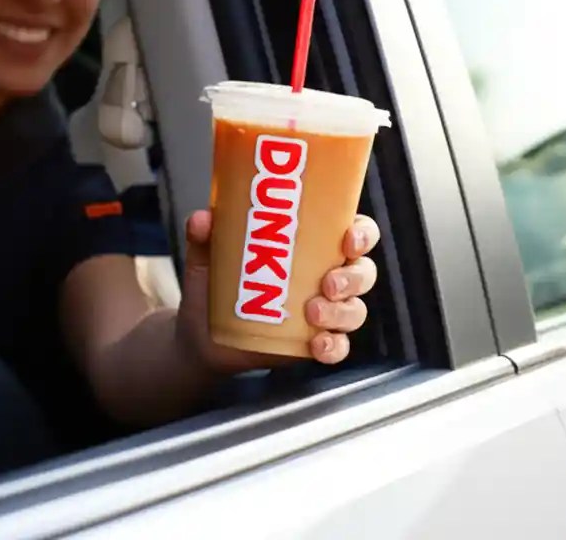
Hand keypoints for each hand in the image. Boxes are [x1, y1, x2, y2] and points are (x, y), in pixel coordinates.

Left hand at [176, 210, 380, 373]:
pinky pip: (338, 347)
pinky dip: (333, 347)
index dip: (363, 233)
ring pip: (355, 310)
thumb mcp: (209, 258)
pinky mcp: (315, 344)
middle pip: (363, 272)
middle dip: (353, 277)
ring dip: (341, 312)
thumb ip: (206, 236)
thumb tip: (202, 218)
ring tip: (313, 312)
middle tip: (328, 283)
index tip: (348, 238)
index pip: (357, 233)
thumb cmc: (217, 285)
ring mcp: (326, 313)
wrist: (203, 338)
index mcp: (315, 246)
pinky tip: (317, 345)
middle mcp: (329, 277)